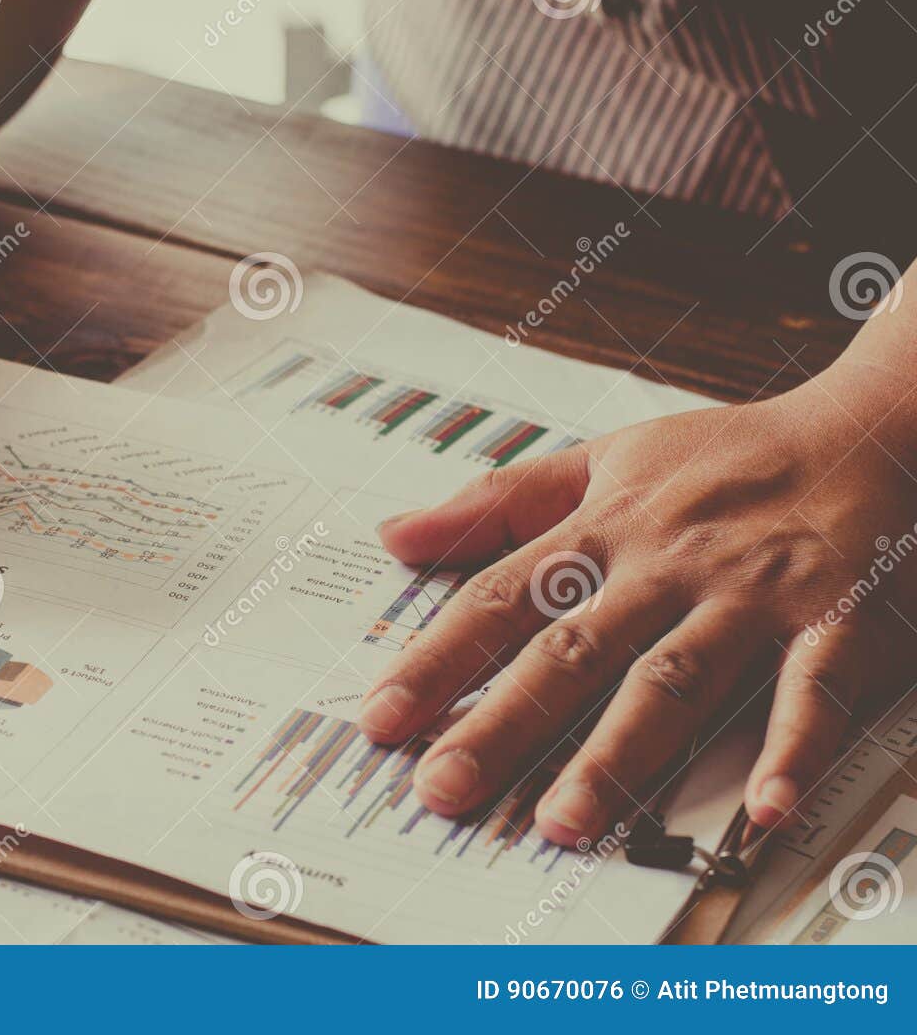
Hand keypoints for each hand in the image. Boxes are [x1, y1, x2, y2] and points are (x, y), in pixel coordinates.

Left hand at [362, 373, 916, 843]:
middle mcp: (665, 565)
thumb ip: (497, 504)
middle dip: (502, 721)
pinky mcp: (837, 619)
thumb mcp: (602, 459)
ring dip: (619, 752)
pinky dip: (793, 746)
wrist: (872, 428)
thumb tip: (394, 536)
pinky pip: (812, 690)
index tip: (380, 717)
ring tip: (567, 819)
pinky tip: (765, 805)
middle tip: (444, 786)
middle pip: (569, 651)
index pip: (499, 600)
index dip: (436, 659)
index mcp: (603, 530)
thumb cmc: (726, 458)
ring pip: (673, 678)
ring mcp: (750, 595)